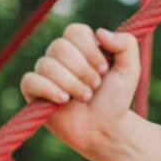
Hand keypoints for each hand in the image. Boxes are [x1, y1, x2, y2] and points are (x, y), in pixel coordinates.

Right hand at [19, 24, 139, 153]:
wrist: (105, 128)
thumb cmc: (116, 98)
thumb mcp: (131, 70)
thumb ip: (126, 44)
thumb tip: (100, 31)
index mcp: (81, 46)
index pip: (75, 31)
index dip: (90, 50)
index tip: (105, 69)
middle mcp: (60, 56)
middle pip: (59, 47)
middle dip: (83, 70)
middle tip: (95, 86)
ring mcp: (45, 73)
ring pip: (47, 65)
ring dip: (72, 84)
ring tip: (85, 98)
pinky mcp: (33, 91)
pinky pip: (30, 80)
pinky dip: (49, 90)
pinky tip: (63, 101)